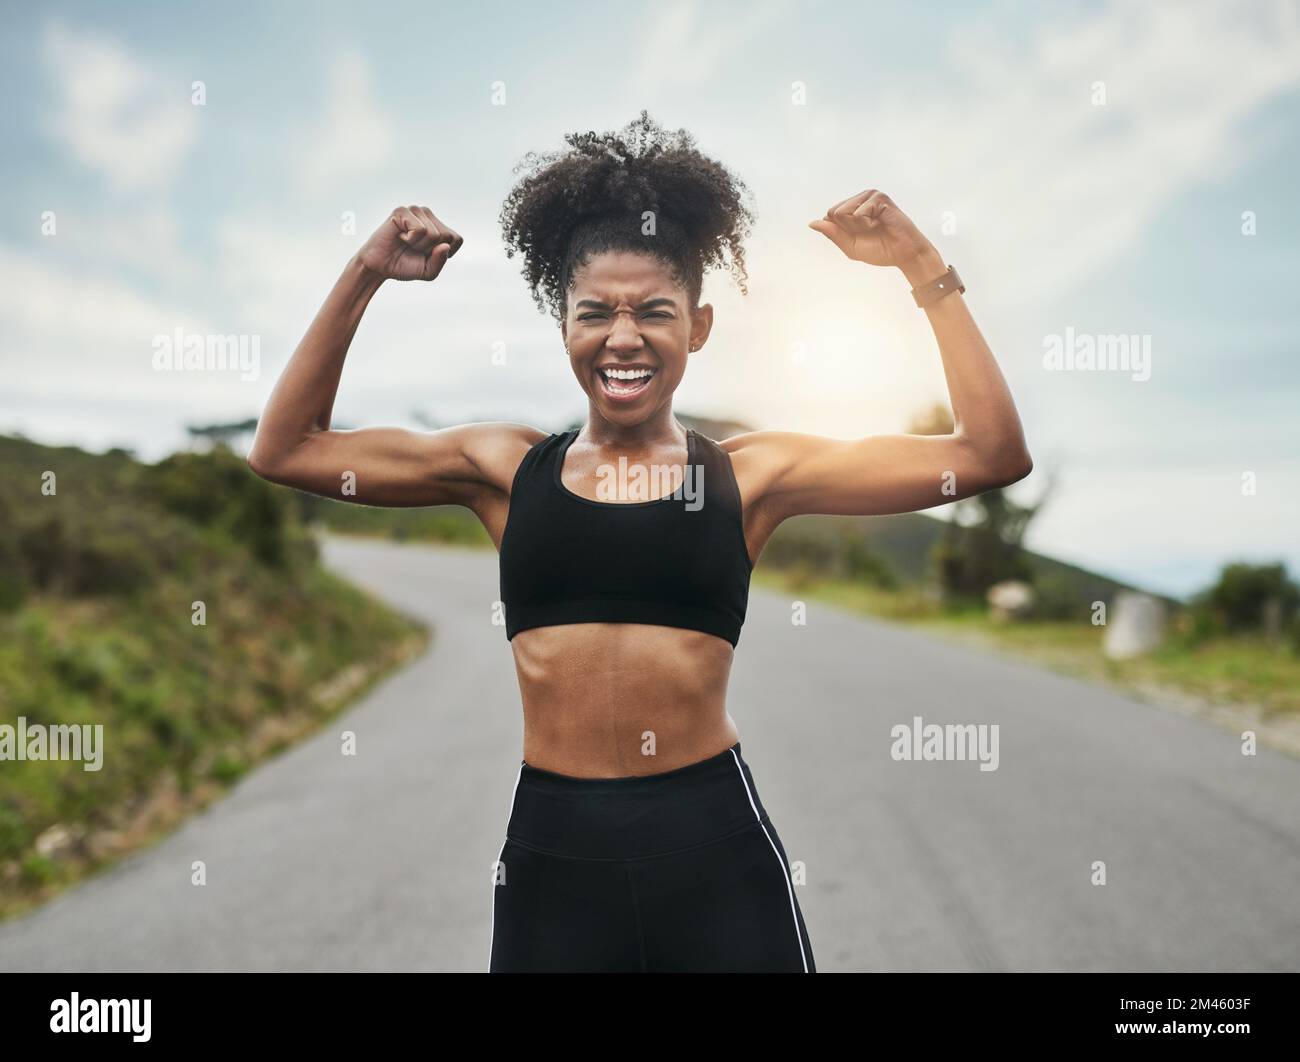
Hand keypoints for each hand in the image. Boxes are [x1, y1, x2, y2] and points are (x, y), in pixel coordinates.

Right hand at [357, 205, 462, 280]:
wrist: (380, 266)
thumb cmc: (404, 266)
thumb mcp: (428, 271)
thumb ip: (439, 262)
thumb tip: (445, 246)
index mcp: (438, 226)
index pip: (457, 239)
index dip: (444, 254)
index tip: (427, 255)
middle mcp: (428, 215)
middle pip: (446, 236)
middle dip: (430, 250)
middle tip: (414, 249)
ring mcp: (415, 210)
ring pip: (434, 234)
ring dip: (419, 246)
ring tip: (407, 243)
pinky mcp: (402, 211)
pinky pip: (419, 230)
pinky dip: (410, 240)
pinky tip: (400, 237)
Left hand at [808, 190, 934, 272]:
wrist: (904, 254)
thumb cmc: (880, 250)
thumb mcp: (850, 246)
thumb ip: (832, 234)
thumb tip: (812, 223)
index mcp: (851, 209)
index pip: (829, 216)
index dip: (841, 232)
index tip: (859, 236)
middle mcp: (859, 199)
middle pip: (833, 212)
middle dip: (847, 229)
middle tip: (868, 232)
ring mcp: (869, 196)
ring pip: (843, 211)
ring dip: (857, 226)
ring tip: (874, 227)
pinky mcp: (879, 198)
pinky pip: (859, 212)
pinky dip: (867, 223)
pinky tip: (880, 223)